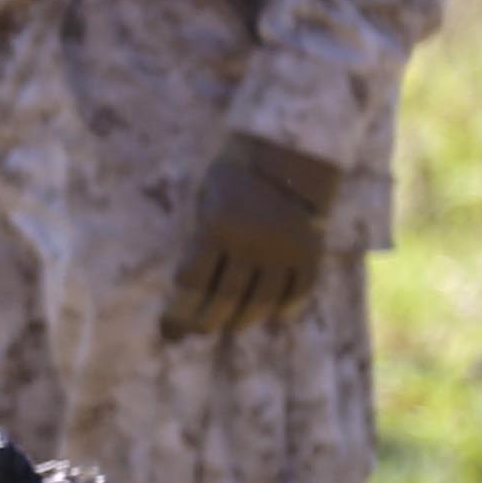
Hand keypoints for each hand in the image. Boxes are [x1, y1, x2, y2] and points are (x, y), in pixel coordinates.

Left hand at [159, 132, 346, 338]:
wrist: (289, 151)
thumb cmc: (234, 175)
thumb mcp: (204, 197)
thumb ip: (198, 239)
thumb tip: (184, 287)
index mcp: (218, 225)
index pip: (193, 282)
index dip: (179, 311)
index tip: (169, 327)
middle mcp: (253, 242)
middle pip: (226, 299)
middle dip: (206, 322)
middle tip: (196, 331)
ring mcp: (285, 250)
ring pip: (262, 302)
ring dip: (242, 320)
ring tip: (228, 325)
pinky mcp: (312, 252)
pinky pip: (299, 292)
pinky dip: (285, 309)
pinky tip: (272, 316)